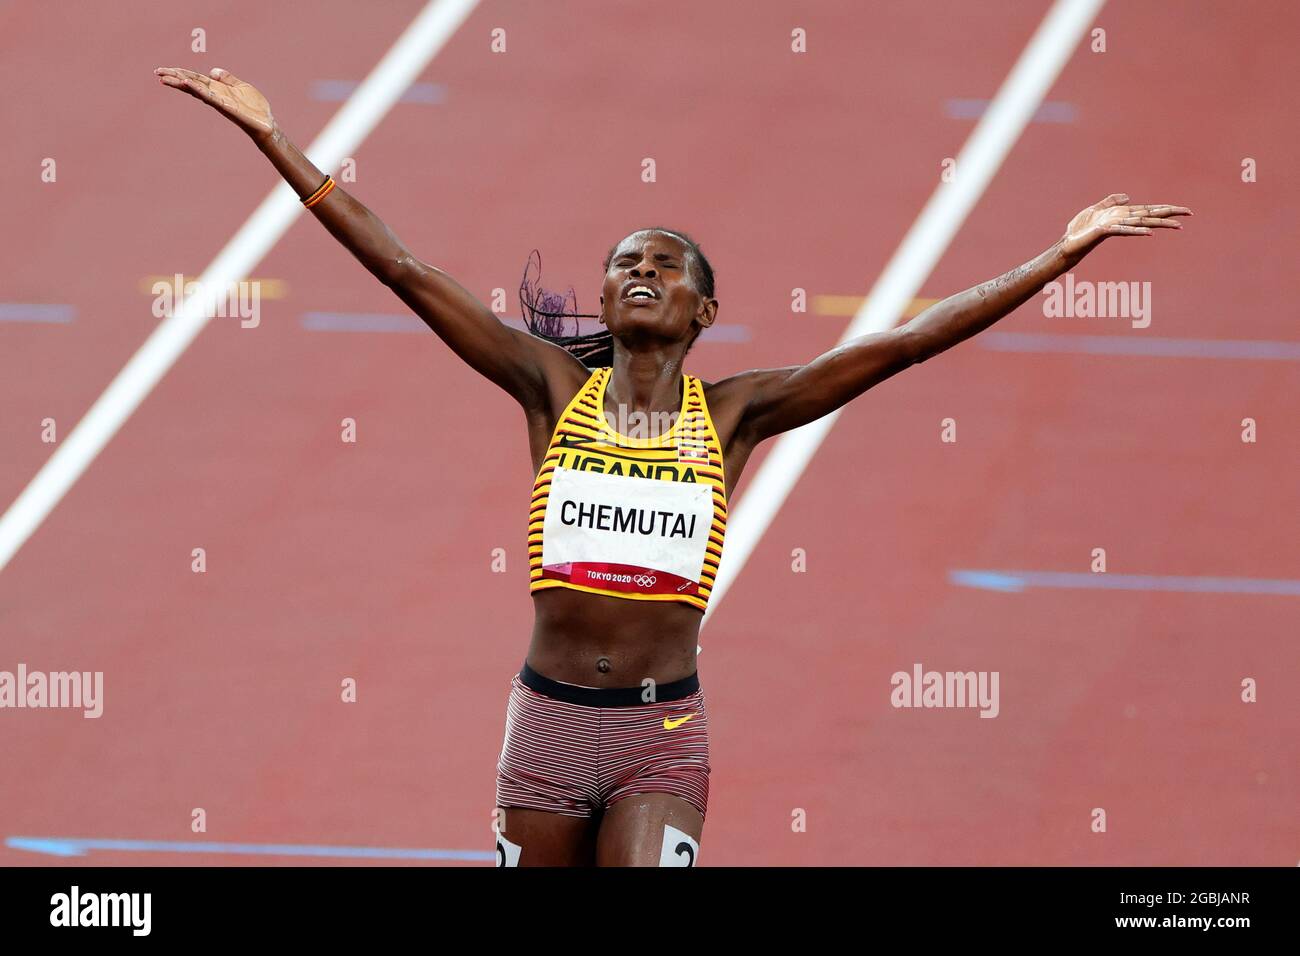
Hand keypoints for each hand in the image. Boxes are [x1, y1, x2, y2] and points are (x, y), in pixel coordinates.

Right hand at [154, 66, 275, 139]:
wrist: (267, 124)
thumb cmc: (255, 107)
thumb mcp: (241, 86)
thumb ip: (227, 78)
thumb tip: (211, 71)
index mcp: (217, 89)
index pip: (195, 79)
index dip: (180, 74)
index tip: (164, 70)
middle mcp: (215, 95)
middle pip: (191, 84)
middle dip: (174, 78)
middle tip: (157, 73)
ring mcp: (219, 102)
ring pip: (196, 90)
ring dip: (181, 84)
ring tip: (165, 78)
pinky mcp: (226, 107)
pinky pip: (210, 97)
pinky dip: (199, 90)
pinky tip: (188, 83)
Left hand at [1061, 193, 1191, 256]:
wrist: (1067, 242)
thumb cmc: (1079, 229)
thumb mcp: (1096, 209)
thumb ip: (1111, 201)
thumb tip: (1128, 197)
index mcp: (1122, 215)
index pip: (1148, 211)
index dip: (1165, 209)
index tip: (1183, 209)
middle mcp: (1123, 221)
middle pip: (1151, 216)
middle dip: (1170, 215)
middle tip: (1190, 214)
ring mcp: (1116, 227)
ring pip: (1142, 224)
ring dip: (1160, 224)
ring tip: (1178, 226)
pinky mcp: (1105, 231)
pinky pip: (1124, 231)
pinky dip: (1137, 231)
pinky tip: (1149, 233)